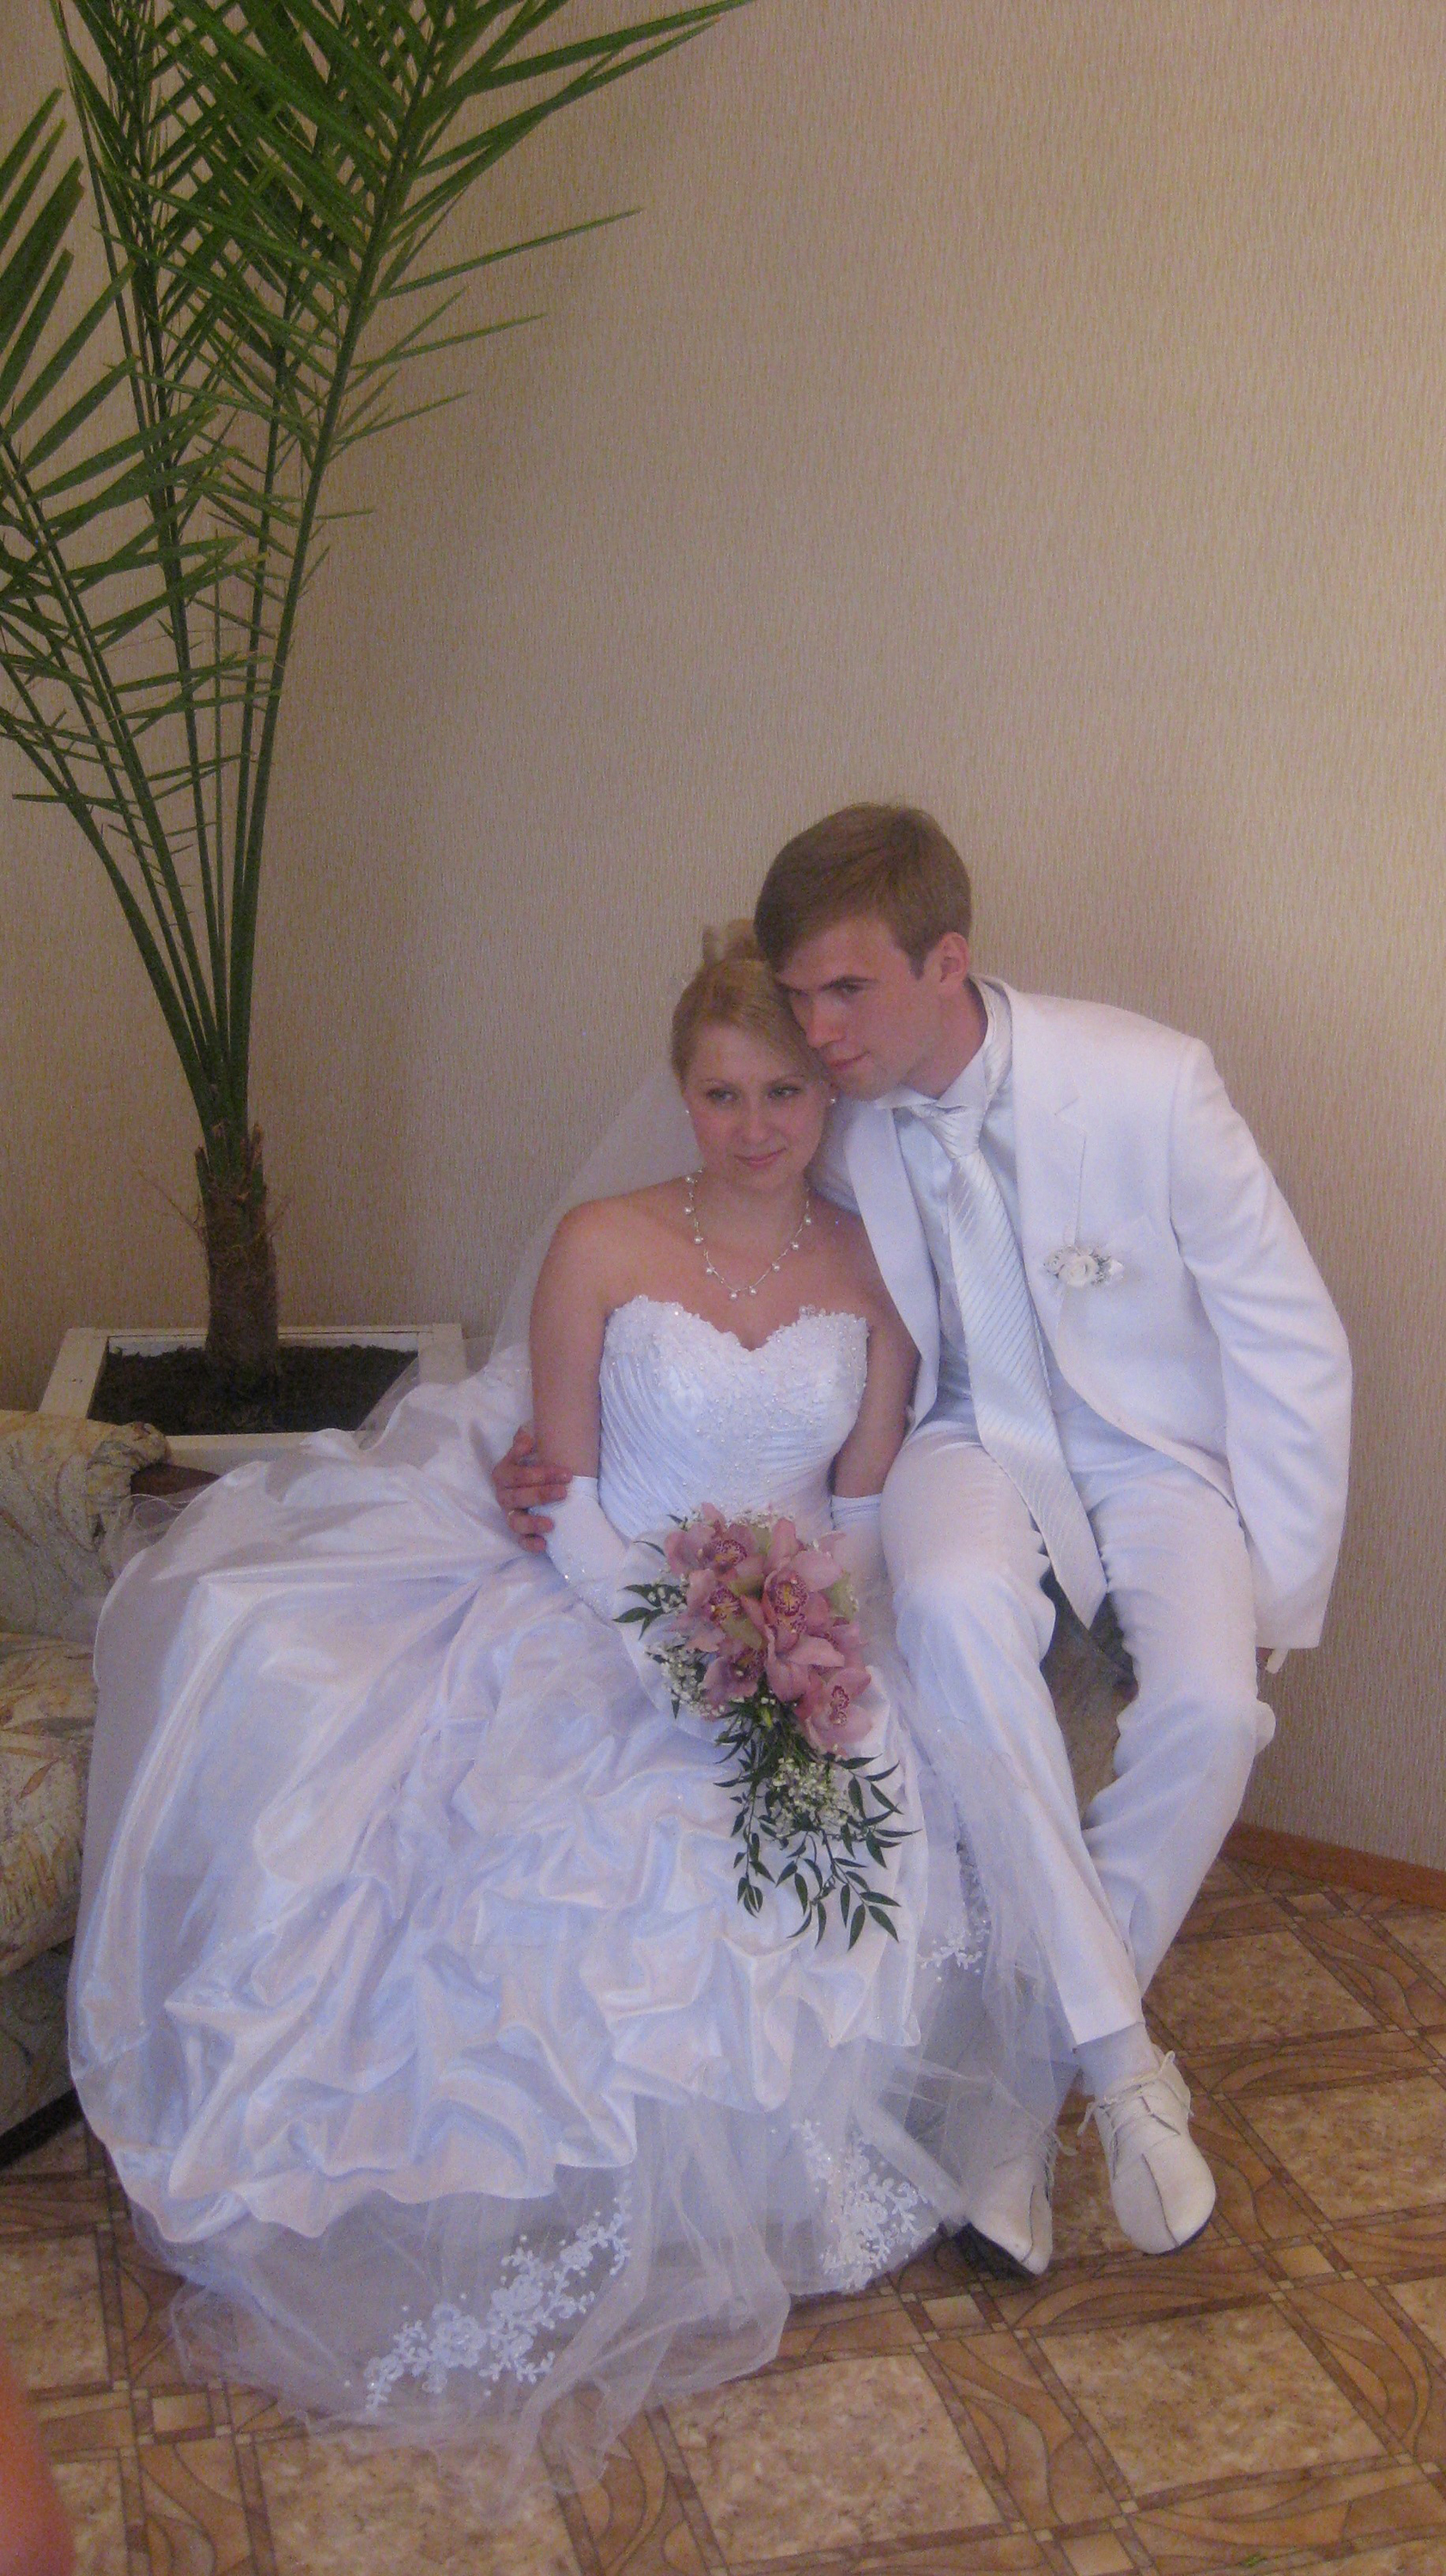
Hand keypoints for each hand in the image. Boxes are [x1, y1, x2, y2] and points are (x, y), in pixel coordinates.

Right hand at [493, 1425, 570, 1551]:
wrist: (536, 1477)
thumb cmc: (534, 1461)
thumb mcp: (528, 1447)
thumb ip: (524, 1441)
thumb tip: (526, 1438)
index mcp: (503, 1474)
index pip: (519, 1475)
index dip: (542, 1475)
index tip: (567, 1474)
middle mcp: (503, 1495)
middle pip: (518, 1497)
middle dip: (542, 1495)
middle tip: (565, 1492)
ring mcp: (509, 1514)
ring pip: (515, 1522)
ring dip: (532, 1523)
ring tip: (551, 1524)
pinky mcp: (518, 1531)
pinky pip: (520, 1540)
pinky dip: (529, 1544)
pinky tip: (544, 1544)